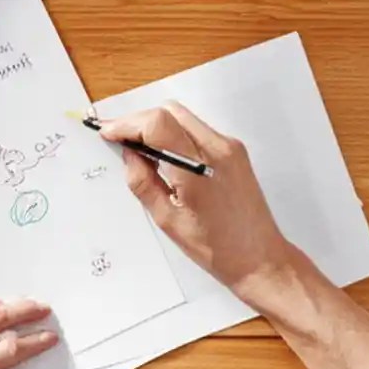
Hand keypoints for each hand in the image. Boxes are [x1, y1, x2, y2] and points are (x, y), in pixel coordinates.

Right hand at [99, 103, 290, 295]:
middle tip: (121, 140)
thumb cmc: (217, 248)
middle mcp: (218, 150)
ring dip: (158, 126)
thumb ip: (143, 182)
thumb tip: (129, 155)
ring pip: (183, 117)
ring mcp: (230, 147)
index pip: (157, 124)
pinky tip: (166, 156)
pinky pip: (197, 130)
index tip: (109, 132)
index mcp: (198, 169)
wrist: (259, 257)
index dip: (127, 124)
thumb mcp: (167, 219)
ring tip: (141, 151)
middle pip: (169, 111)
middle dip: (140, 121)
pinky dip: (176, 134)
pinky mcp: (235, 151)